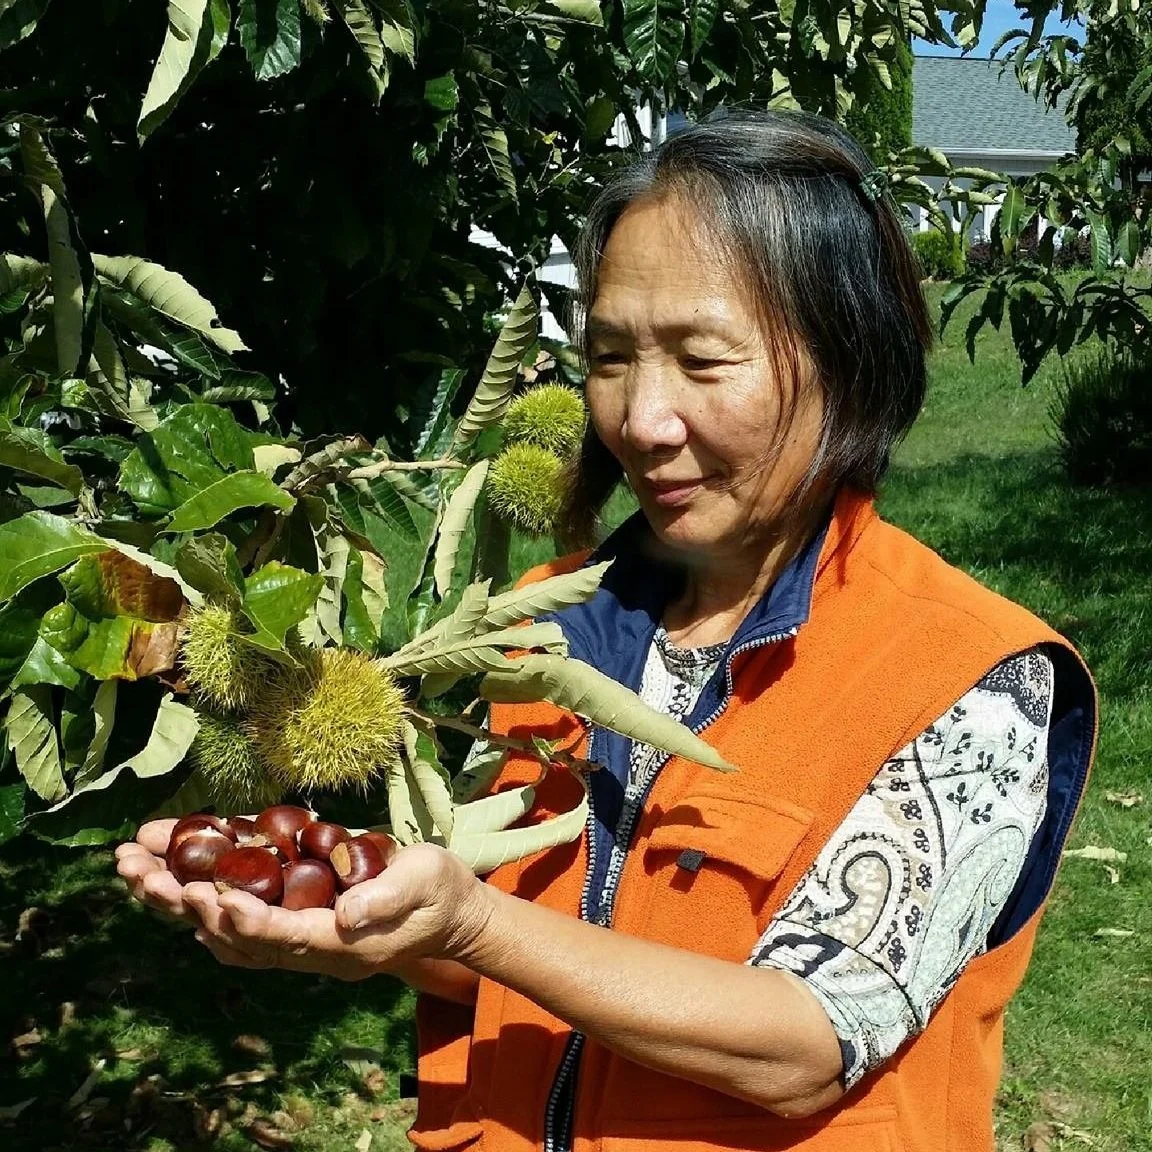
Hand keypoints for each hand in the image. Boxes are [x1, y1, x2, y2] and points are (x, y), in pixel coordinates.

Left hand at [117, 822, 491, 980]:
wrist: (449, 915)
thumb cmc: (440, 892)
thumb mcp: (424, 883)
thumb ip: (387, 898)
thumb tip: (346, 916)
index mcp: (340, 943)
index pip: (279, 938)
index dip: (239, 919)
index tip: (202, 894)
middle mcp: (308, 949)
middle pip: (231, 935)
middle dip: (178, 902)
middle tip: (134, 869)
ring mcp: (297, 940)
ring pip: (221, 929)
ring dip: (174, 899)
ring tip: (132, 864)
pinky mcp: (293, 922)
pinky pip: (235, 922)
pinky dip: (199, 904)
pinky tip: (172, 881)